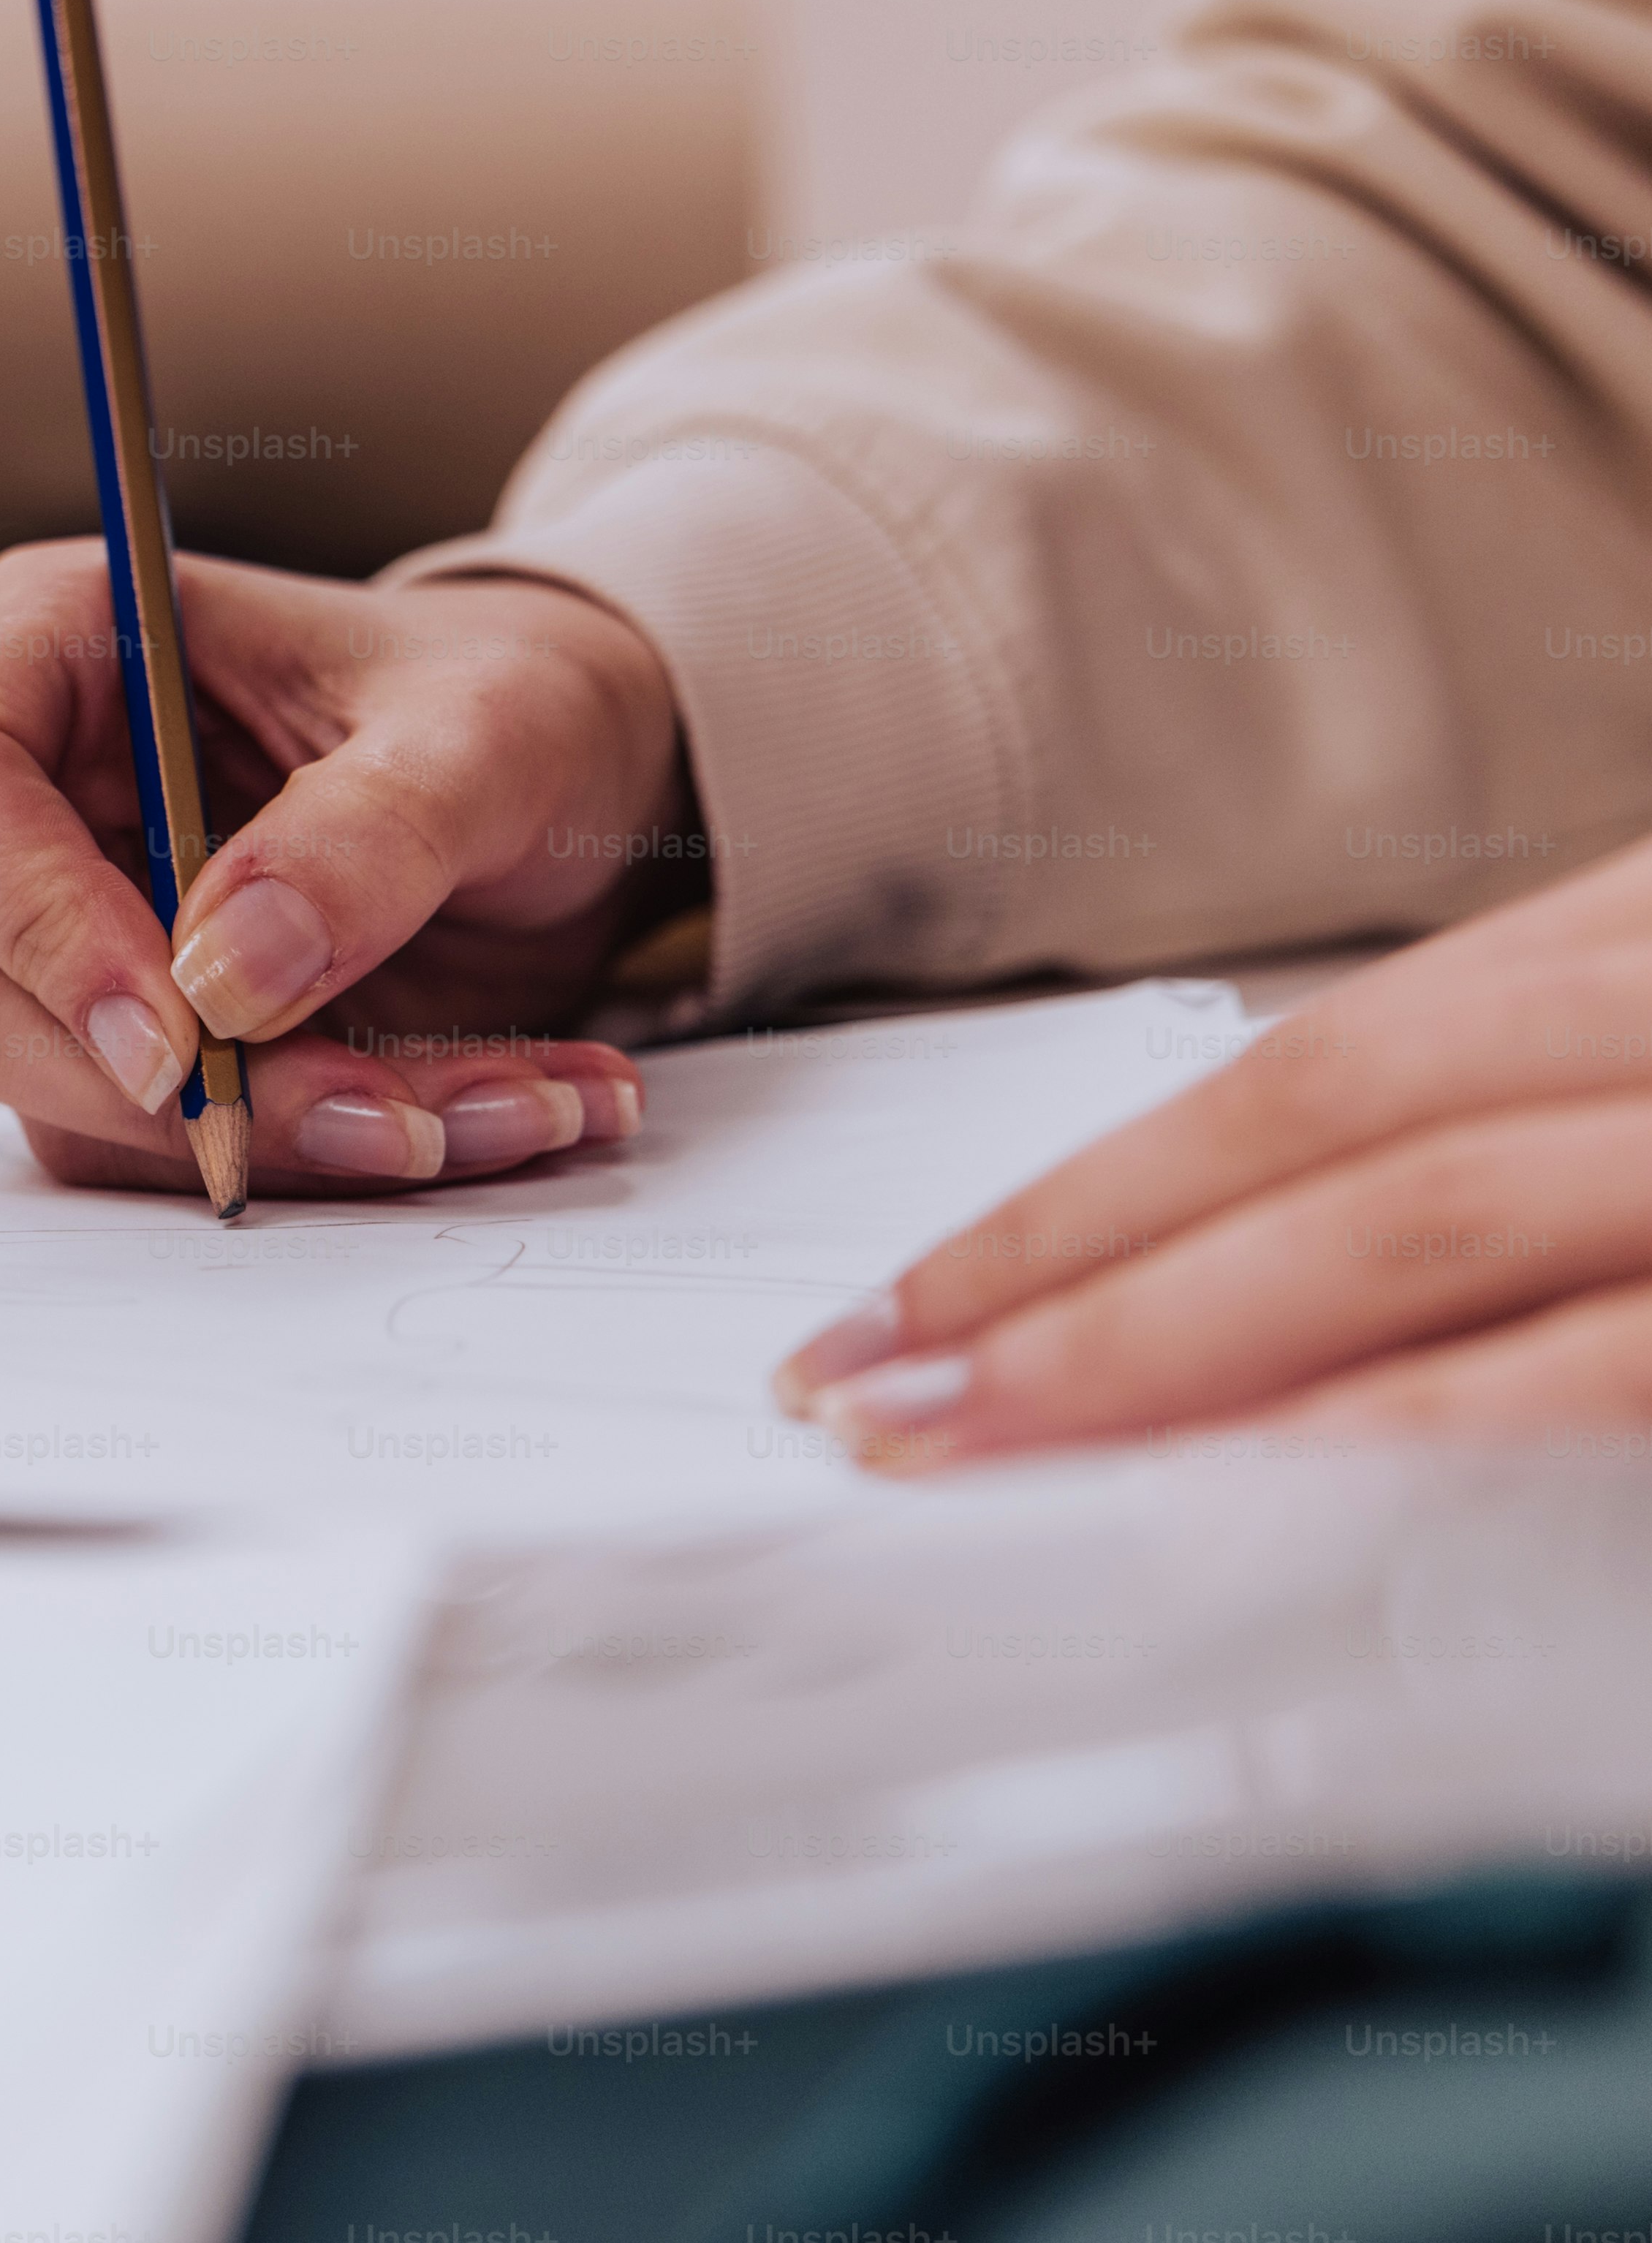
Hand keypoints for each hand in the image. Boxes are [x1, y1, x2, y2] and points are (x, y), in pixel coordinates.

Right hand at [0, 541, 696, 1201]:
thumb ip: (368, 835)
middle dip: (174, 1085)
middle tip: (388, 1112)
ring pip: (62, 1100)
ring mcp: (55, 938)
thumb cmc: (507, 699)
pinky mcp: (123, 1045)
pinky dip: (317, 1160)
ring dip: (276, 1138)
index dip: (27, 920)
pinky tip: (474, 1113)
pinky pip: (162, 1152)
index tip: (185, 1032)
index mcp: (55, 649)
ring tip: (487, 1107)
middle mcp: (20, 800)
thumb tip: (226, 979)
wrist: (566, 779)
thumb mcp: (486, 735)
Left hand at [777, 832, 1651, 1466]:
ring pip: (1406, 1221)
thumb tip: (1259, 1288)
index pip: (1305, 1071)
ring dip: (1157, 1343)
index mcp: (1635, 946)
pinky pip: (1598, 1353)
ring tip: (963, 1441)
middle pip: (1306, 1124)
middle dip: (1053, 1268)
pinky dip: (1417, 1415)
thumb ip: (1504, 1150)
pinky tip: (1244, 1483)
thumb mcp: (1650, 1084)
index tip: (900, 1308)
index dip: (1079, 1195)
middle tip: (856, 1394)